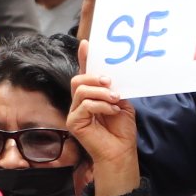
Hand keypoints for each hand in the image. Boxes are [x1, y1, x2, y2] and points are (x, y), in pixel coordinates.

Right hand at [71, 41, 141, 195]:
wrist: (121, 151)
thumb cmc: (122, 131)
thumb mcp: (121, 102)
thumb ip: (114, 88)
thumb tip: (110, 74)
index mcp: (91, 96)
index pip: (84, 74)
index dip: (84, 58)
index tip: (87, 44)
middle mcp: (79, 103)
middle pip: (78, 79)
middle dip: (95, 77)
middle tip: (111, 83)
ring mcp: (74, 112)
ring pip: (81, 90)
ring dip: (101, 92)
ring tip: (115, 99)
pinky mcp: (74, 122)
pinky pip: (85, 105)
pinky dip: (101, 105)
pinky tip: (111, 110)